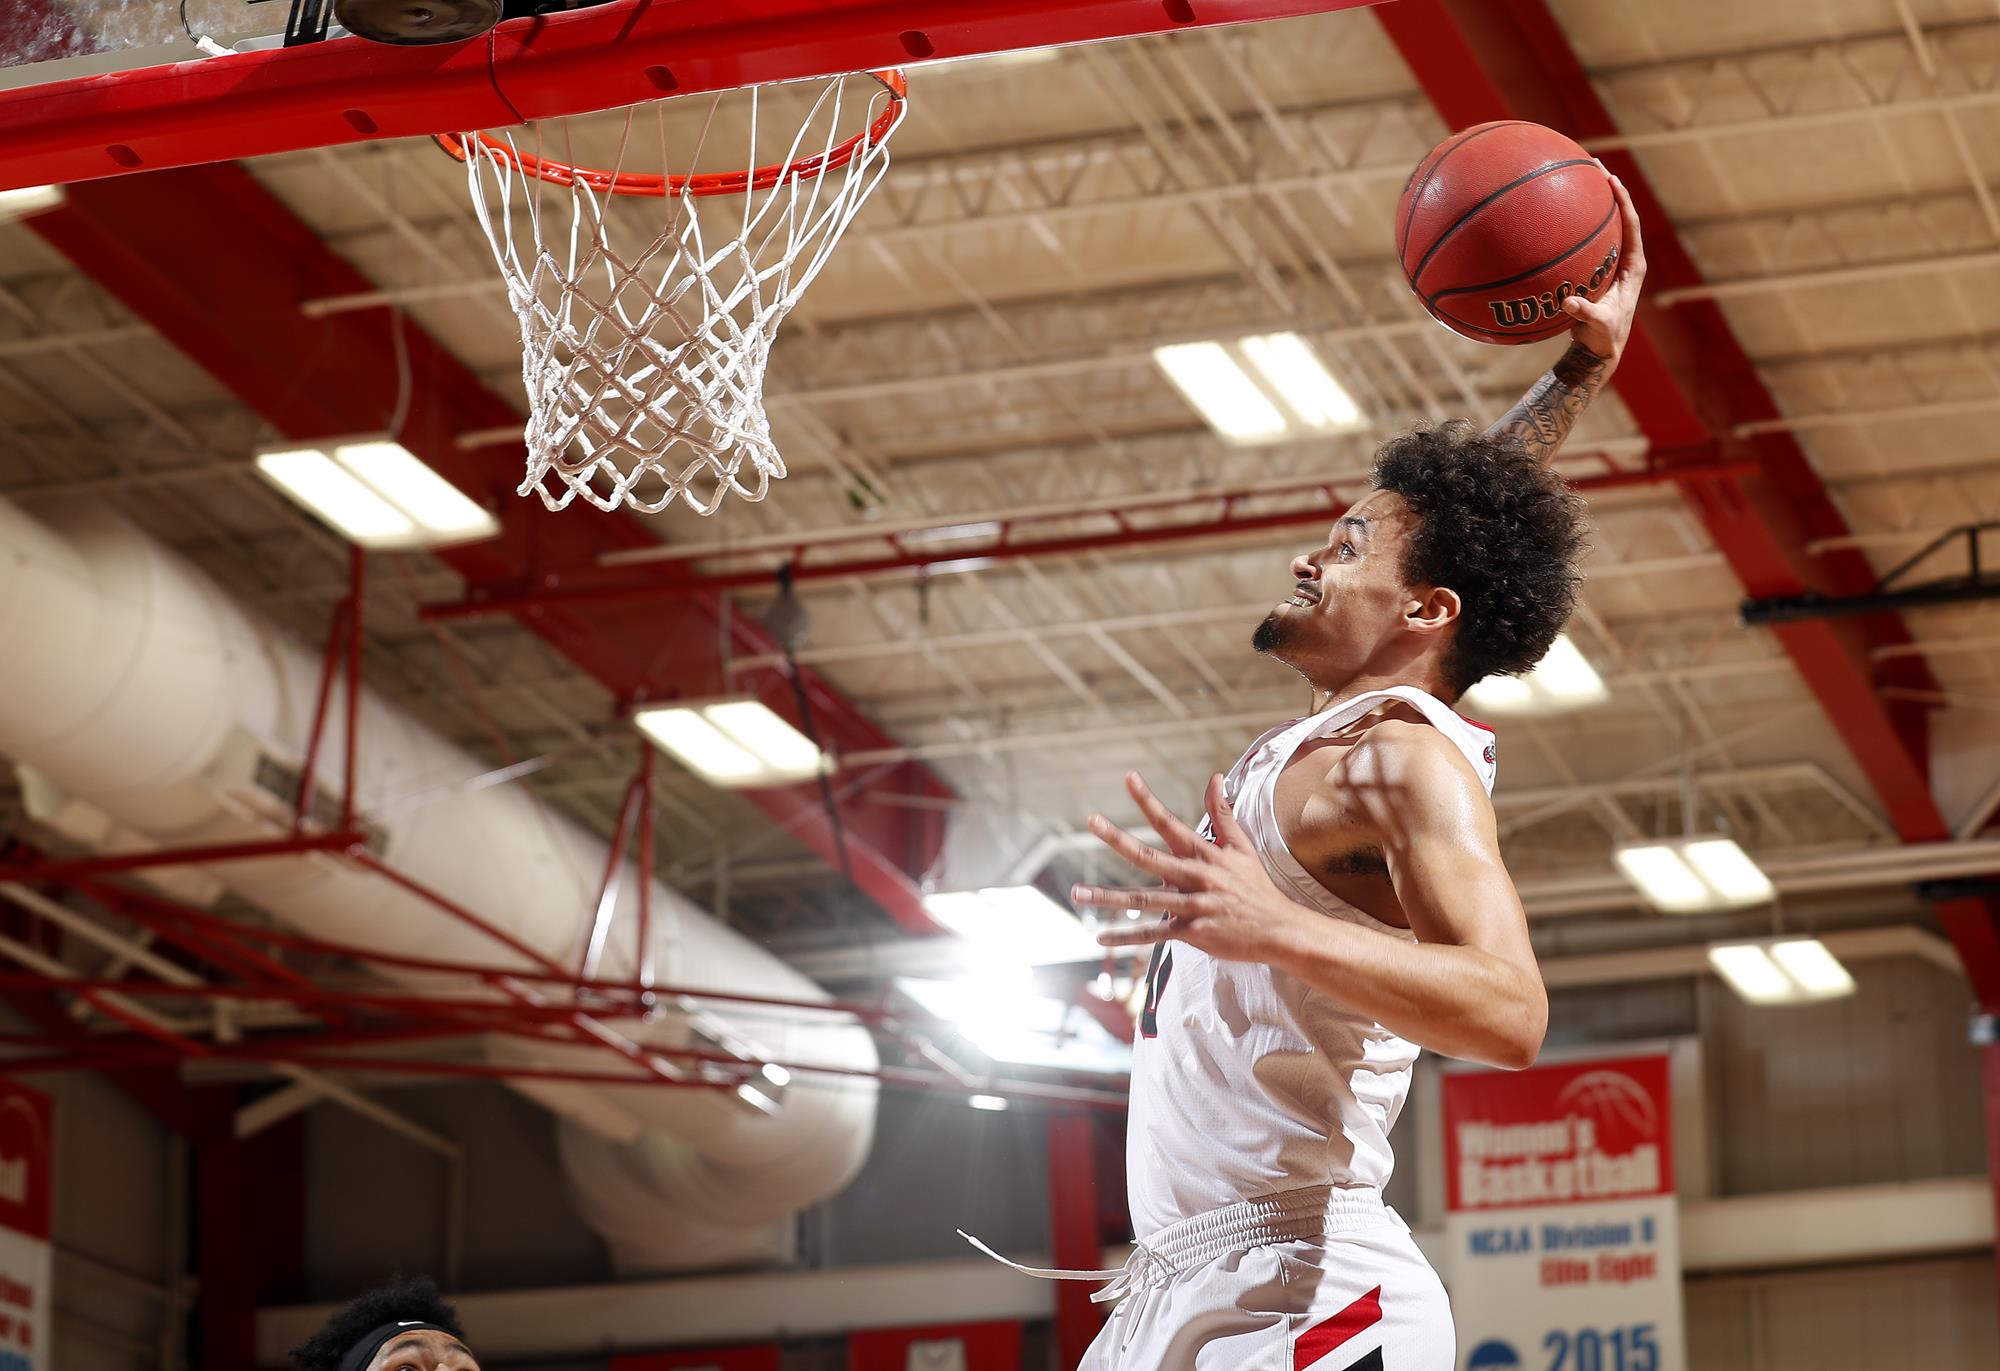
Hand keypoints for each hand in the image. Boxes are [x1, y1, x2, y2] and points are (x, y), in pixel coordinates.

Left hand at [1071, 772, 1316, 966]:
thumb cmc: (1256, 888)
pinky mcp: (1193, 933)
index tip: (1128, 778)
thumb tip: (1215, 777)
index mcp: (1204, 854)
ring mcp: (1193, 906)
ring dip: (1108, 897)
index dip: (1148, 800)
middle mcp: (1195, 877)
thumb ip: (1223, 814)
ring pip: (1144, 900)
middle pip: (1149, 856)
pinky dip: (1127, 937)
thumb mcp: (1242, 847)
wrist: (1280, 929)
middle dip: (1118, 839)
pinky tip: (1101, 938)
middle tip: (1092, 821)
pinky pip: (1154, 935)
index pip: (1170, 822)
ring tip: (1077, 892)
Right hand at [1562, 166, 1646, 367]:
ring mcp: (1608, 262)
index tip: (1611, 179)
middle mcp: (1624, 258)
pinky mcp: (1594, 269)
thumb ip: (1586, 314)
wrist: (1599, 350)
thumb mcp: (1598, 326)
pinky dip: (1570, 227)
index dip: (1622, 201)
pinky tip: (1550, 216)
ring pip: (1601, 225)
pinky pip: (1582, 241)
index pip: (1631, 224)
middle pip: (1617, 215)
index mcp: (1633, 265)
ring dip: (1589, 202)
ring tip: (1575, 177)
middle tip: (1592, 164)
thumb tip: (1569, 304)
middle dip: (1606, 189)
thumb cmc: (1603, 338)